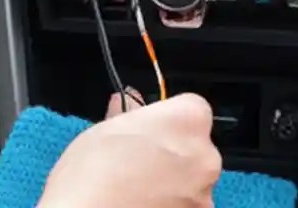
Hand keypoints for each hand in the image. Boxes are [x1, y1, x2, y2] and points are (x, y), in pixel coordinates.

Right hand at [38, 91, 221, 207]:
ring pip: (192, 179)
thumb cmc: (91, 176)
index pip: (192, 107)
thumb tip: (131, 101)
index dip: (167, 118)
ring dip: (173, 181)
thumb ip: (130, 112)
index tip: (148, 130)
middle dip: (172, 151)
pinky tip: (142, 204)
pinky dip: (171, 205)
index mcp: (187, 120)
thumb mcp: (104, 129)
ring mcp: (205, 194)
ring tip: (135, 188)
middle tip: (137, 160)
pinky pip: (187, 205)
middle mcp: (205, 156)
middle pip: (196, 146)